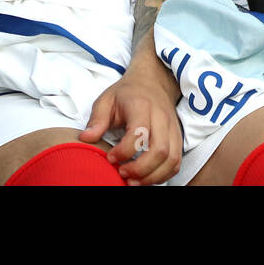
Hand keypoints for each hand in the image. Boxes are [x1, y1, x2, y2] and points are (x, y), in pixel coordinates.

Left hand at [80, 65, 182, 185]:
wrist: (152, 82)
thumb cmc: (127, 93)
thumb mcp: (107, 100)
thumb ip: (97, 119)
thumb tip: (86, 139)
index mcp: (141, 106)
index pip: (138, 133)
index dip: (124, 151)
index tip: (110, 158)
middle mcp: (161, 118)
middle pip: (159, 150)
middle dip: (141, 169)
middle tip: (122, 174)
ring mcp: (173, 128)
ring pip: (172, 159)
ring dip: (153, 176)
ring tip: (134, 182)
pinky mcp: (178, 137)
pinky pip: (176, 162)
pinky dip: (164, 175)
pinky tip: (147, 178)